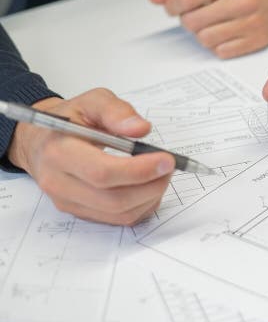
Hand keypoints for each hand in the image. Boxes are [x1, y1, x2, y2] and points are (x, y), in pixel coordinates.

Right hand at [7, 90, 174, 224]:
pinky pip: (118, 219)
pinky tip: (149, 186)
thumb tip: (140, 129)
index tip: (167, 160)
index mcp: (59, 152)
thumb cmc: (71, 119)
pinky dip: (142, 205)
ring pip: (119, 214)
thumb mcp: (92, 101)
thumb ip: (116, 111)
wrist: (43, 140)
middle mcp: (59, 183)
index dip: (139, 170)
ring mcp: (68, 202)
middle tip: (170, 166)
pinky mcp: (80, 212)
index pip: (102, 173)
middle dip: (151, 185)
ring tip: (161, 174)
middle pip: (114, 199)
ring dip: (150, 196)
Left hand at [149, 0, 267, 58]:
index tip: (173, 7)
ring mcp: (251, 23)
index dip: (172, 6)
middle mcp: (243, 1)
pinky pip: (221, 51)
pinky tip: (224, 32)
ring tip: (211, 23)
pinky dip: (217, 44)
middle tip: (196, 14)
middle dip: (188, 20)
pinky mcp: (256, 41)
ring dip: (201, 33)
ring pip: (205, 39)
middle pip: (193, 22)